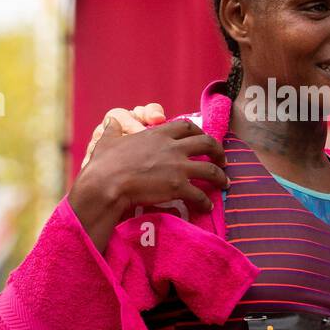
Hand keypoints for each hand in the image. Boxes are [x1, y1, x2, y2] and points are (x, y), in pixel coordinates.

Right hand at [69, 116, 226, 220]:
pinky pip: (200, 195)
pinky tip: (206, 207)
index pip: (186, 126)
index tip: (202, 138)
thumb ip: (113, 130)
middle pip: (207, 143)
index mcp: (159, 134)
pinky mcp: (178, 187)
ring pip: (210, 169)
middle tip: (222, 159)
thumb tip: (111, 122)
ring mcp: (178, 167)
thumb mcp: (108, 141)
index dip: (198, 132)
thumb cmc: (105, 163)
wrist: (106, 184)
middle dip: (218, 150)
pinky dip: (205, 202)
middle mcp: (173, 148)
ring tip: (224, 183)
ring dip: (220, 176)